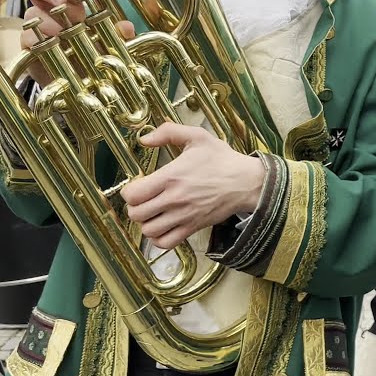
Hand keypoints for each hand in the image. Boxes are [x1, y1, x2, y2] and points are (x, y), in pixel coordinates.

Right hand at [22, 0, 134, 84]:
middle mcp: (50, 12)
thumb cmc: (92, 56)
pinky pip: (25, 36)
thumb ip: (118, 35)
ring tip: (60, 32)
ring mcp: (37, 28)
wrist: (77, 83)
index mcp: (71, 6)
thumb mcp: (109, 45)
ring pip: (32, 13)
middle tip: (60, 2)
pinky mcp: (28, 46)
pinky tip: (48, 43)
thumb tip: (127, 27)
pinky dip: (35, 38)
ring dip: (47, 20)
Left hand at [122, 123, 263, 249]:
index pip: (133, 195)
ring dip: (147, 222)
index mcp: (171, 177)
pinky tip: (164, 226)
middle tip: (145, 200)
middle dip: (135, 207)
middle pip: (136, 214)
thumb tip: (144, 139)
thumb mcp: (197, 136)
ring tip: (154, 213)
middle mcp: (174, 199)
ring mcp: (183, 216)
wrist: (246, 182)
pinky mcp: (193, 227)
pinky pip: (166, 243)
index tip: (137, 186)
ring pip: (148, 231)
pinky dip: (159, 238)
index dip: (129, 192)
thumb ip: (168, 132)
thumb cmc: (222, 160)